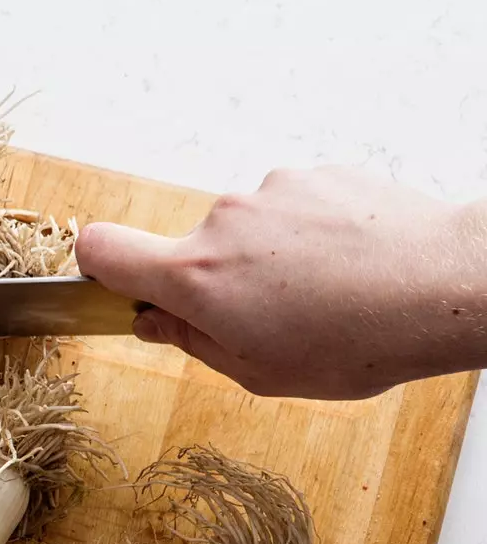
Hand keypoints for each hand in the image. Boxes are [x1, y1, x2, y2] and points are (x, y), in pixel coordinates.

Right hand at [76, 165, 486, 399]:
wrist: (446, 286)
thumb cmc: (356, 341)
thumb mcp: (258, 371)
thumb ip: (191, 341)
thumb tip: (152, 321)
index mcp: (195, 277)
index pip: (101, 248)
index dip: (97, 267)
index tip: (118, 286)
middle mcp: (222, 222)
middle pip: (190, 249)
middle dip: (218, 280)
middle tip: (270, 318)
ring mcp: (271, 190)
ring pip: (246, 229)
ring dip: (268, 258)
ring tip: (323, 293)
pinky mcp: (316, 173)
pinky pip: (291, 207)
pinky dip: (308, 234)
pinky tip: (348, 264)